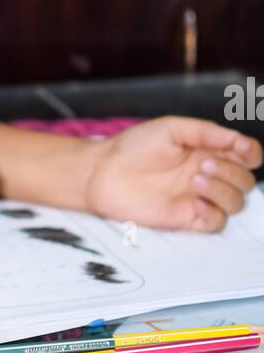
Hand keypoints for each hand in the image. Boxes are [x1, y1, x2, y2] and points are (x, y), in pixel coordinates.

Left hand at [82, 116, 261, 230]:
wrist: (103, 172)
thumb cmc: (134, 147)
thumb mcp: (173, 128)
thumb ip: (207, 132)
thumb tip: (240, 140)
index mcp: (209, 151)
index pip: (248, 156)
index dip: (252, 153)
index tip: (241, 149)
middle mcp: (208, 176)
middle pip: (245, 181)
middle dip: (231, 172)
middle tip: (203, 165)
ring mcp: (198, 198)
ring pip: (236, 203)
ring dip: (223, 191)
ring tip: (195, 180)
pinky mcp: (185, 219)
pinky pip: (216, 224)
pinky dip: (214, 213)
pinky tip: (195, 202)